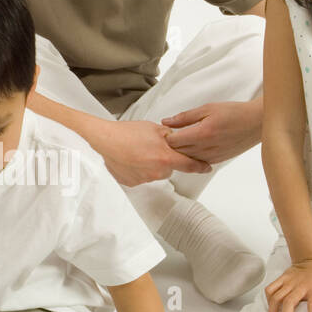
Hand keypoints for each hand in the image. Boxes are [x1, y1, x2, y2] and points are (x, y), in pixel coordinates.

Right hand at [97, 118, 212, 186]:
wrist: (105, 140)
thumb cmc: (128, 132)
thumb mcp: (155, 129)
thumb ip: (171, 137)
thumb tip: (179, 140)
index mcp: (166, 158)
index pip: (190, 165)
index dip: (200, 166)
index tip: (206, 168)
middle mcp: (157, 172)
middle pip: (170, 168)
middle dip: (165, 159)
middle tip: (152, 148)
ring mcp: (144, 179)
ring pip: (155, 173)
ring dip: (151, 164)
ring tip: (138, 152)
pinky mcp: (132, 183)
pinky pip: (141, 177)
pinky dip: (138, 170)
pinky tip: (130, 159)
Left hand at [160, 100, 261, 165]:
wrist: (256, 123)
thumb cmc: (234, 112)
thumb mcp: (207, 108)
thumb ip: (185, 117)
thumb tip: (166, 122)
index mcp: (202, 134)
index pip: (173, 142)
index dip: (167, 136)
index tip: (168, 129)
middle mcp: (206, 149)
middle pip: (178, 152)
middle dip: (172, 144)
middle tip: (174, 134)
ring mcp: (212, 157)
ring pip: (187, 159)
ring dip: (182, 151)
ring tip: (185, 139)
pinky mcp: (217, 161)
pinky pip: (198, 162)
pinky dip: (193, 155)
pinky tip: (196, 145)